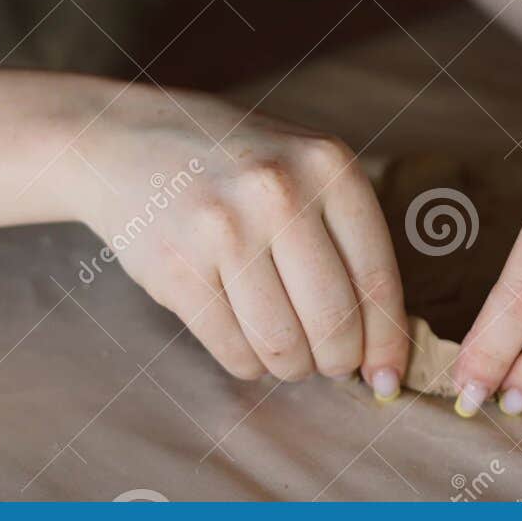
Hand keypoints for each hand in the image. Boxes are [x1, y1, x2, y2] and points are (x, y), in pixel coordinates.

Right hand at [64, 84, 408, 395]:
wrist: (132, 141)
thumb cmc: (241, 167)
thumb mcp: (308, 169)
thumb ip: (350, 240)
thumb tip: (385, 346)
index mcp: (329, 165)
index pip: (376, 277)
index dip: (387, 341)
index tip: (388, 379)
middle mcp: (279, 192)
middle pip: (333, 320)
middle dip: (339, 360)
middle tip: (332, 363)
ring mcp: (223, 228)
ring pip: (283, 344)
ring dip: (293, 366)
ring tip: (290, 353)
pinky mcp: (176, 267)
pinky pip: (233, 350)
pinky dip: (249, 363)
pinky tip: (249, 344)